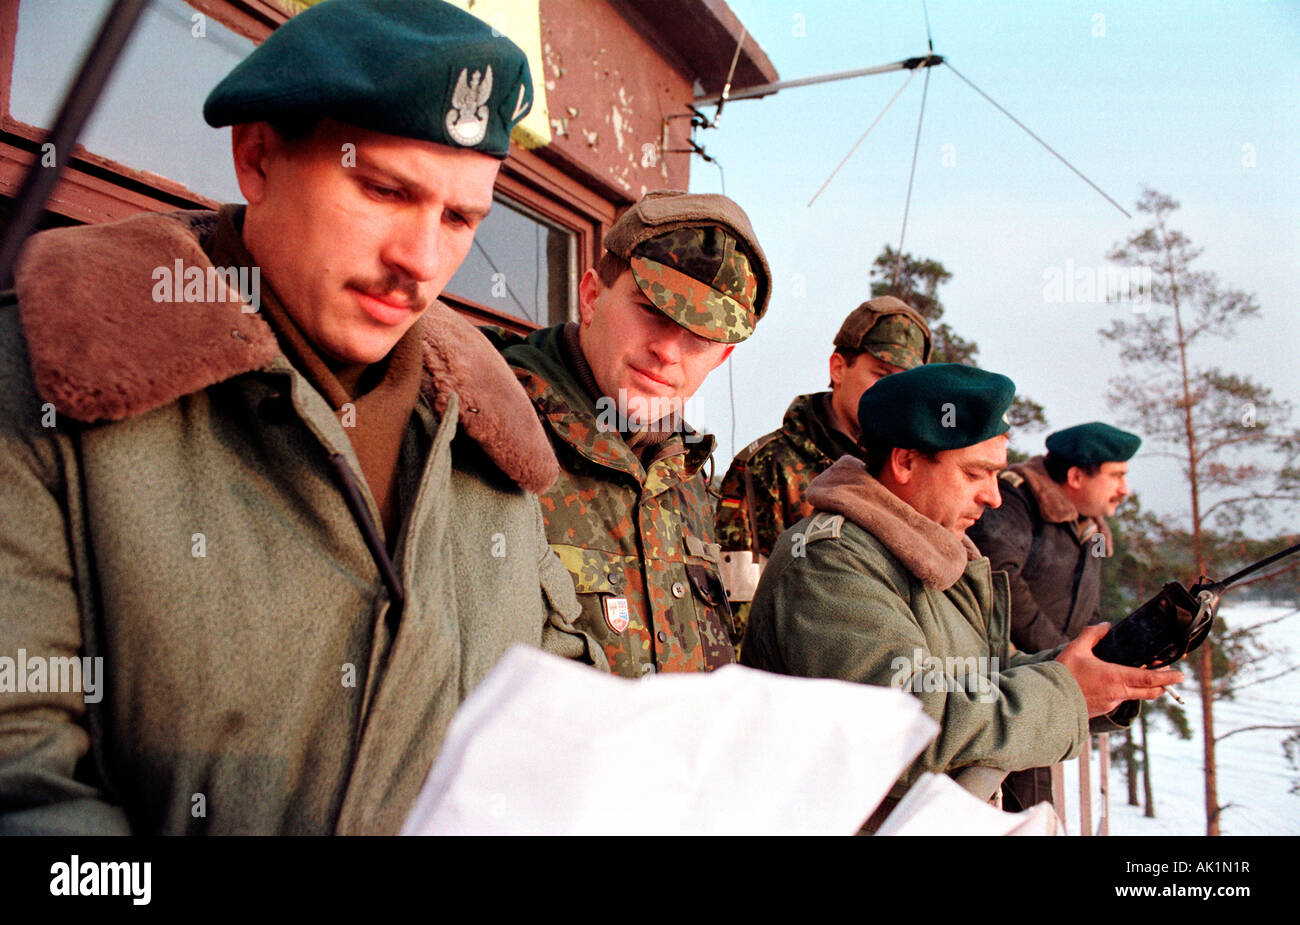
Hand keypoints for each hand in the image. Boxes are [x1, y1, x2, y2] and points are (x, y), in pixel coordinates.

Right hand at [1056, 624, 1184, 716]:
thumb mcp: (1076, 649)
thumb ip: (1092, 635)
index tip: (1181, 675)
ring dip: (1140, 687)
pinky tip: (1112, 684)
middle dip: (1162, 685)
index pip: (1150, 678)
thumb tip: (1105, 626)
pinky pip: (1118, 699)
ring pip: (1133, 695)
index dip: (1168, 677)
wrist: (1049, 700)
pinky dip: (1122, 691)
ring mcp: (1111, 704)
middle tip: (1170, 679)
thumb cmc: (1063, 674)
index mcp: (1116, 678)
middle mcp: (1118, 693)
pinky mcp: (1102, 710)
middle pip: (1149, 692)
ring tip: (1137, 676)